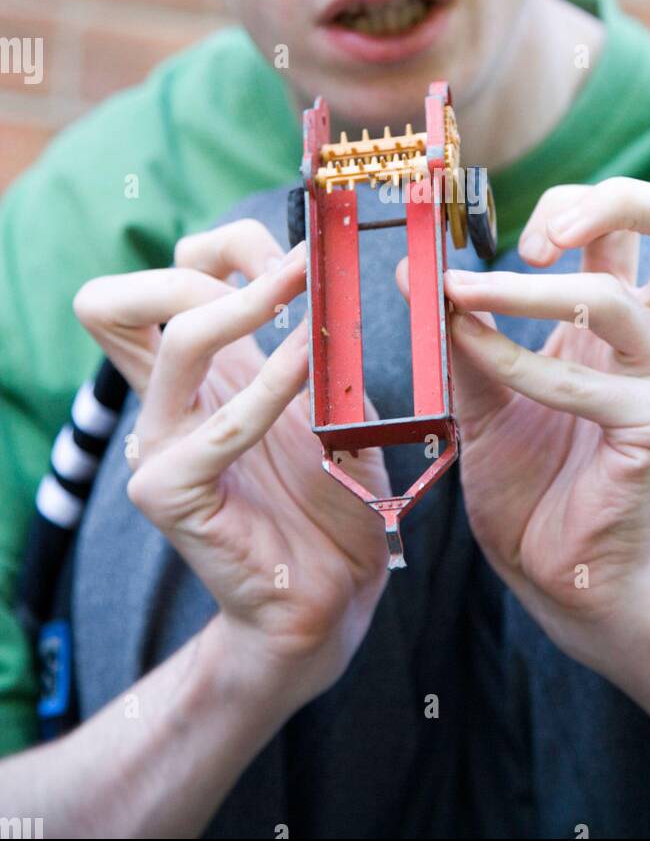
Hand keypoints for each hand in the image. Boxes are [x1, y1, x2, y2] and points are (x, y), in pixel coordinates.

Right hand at [73, 218, 390, 696]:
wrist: (332, 592)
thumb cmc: (333, 494)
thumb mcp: (330, 399)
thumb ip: (316, 344)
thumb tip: (327, 272)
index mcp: (191, 378)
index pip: (161, 282)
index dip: (219, 249)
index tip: (296, 256)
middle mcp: (162, 405)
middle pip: (124, 296)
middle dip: (213, 259)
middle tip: (294, 266)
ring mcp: (157, 448)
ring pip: (178, 339)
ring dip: (252, 305)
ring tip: (309, 293)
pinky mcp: (171, 494)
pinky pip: (221, 423)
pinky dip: (272, 386)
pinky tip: (314, 366)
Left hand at [398, 178, 649, 669]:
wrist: (556, 575)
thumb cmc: (530, 483)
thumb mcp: (486, 393)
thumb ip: (464, 332)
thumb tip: (413, 268)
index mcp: (631, 321)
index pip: (637, 224)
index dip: (579, 204)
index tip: (518, 239)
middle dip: (615, 201)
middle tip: (538, 235)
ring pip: (610, 300)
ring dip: (521, 292)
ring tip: (459, 294)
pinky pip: (576, 381)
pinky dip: (512, 362)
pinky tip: (470, 354)